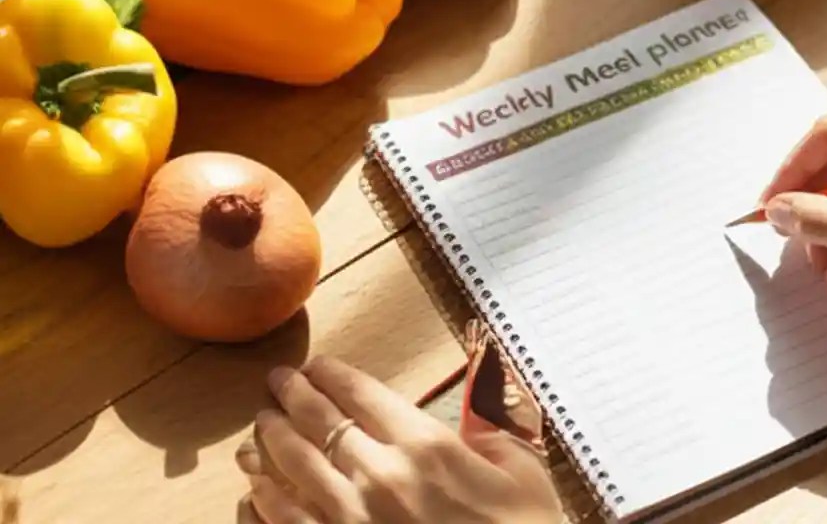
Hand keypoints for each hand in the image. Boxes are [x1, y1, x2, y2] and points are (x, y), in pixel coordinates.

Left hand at [236, 356, 563, 523]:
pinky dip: (265, 502)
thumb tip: (475, 412)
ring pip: (296, 467)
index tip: (317, 365)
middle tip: (276, 382)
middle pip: (320, 422)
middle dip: (293, 396)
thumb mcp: (522, 471)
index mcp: (428, 445)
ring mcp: (355, 520)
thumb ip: (491, 432)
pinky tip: (256, 490)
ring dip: (272, 440)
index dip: (332, 374)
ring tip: (261, 426)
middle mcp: (383, 475)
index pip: (363, 393)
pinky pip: (287, 523)